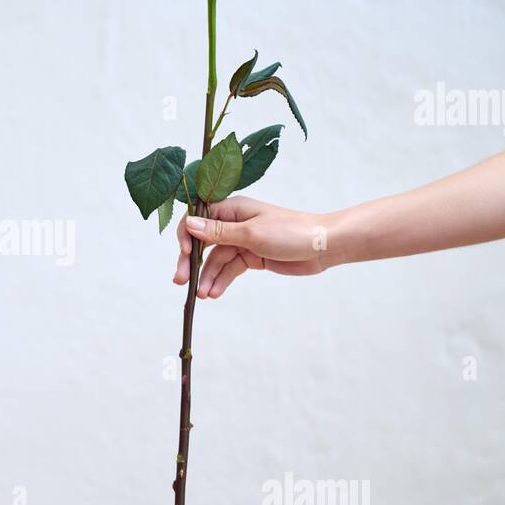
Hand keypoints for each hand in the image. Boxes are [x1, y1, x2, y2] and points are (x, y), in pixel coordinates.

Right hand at [173, 196, 332, 297]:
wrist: (323, 247)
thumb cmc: (291, 232)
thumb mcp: (252, 233)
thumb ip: (219, 233)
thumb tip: (190, 225)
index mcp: (232, 209)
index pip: (198, 219)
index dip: (187, 236)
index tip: (185, 254)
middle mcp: (233, 223)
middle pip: (203, 242)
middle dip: (191, 262)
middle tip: (181, 281)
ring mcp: (242, 241)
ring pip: (216, 260)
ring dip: (207, 277)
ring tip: (202, 296)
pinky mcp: (251, 256)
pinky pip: (230, 269)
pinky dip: (221, 280)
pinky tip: (214, 293)